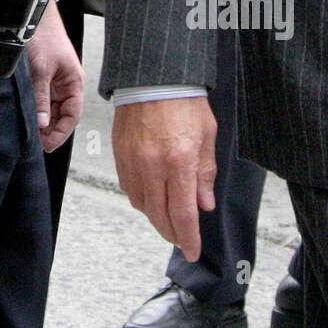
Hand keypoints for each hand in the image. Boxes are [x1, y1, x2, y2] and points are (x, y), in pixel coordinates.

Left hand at [25, 0, 84, 151]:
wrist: (32, 14)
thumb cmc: (42, 37)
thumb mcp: (41, 71)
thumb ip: (42, 99)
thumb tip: (43, 124)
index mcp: (74, 82)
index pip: (72, 115)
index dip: (61, 132)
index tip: (48, 145)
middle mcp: (67, 83)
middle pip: (63, 114)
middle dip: (51, 130)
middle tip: (36, 143)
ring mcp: (55, 80)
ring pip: (52, 108)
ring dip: (44, 121)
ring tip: (32, 134)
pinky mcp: (43, 76)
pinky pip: (43, 98)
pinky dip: (38, 109)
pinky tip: (30, 118)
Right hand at [112, 97, 216, 261]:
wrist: (153, 76)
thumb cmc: (183, 100)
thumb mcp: (207, 134)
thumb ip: (206, 173)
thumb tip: (205, 203)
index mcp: (180, 161)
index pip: (184, 214)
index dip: (189, 238)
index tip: (192, 250)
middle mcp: (153, 165)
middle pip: (160, 216)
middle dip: (173, 234)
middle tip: (181, 239)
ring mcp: (133, 161)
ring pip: (142, 205)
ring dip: (156, 218)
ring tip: (168, 219)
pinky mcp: (120, 154)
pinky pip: (129, 188)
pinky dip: (141, 199)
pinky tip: (151, 197)